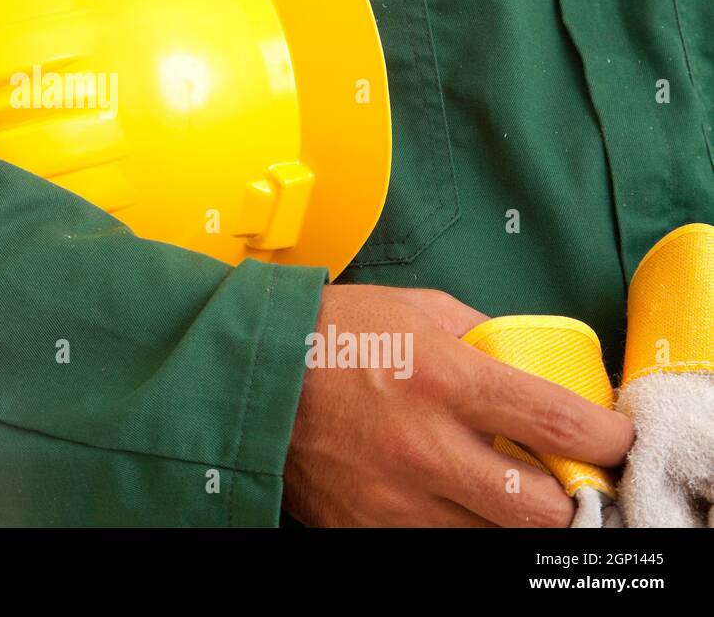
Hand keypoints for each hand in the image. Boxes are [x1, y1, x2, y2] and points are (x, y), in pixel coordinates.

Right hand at [282, 284, 634, 526]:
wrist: (243, 373)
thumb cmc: (327, 331)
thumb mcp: (413, 308)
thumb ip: (479, 335)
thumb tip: (527, 363)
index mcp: (444, 380)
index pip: (557, 426)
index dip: (605, 440)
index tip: (609, 440)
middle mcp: (425, 447)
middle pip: (541, 510)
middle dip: (567, 497)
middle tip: (559, 477)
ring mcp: (393, 499)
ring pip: (494, 541)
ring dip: (507, 518)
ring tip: (493, 487)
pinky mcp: (363, 529)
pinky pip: (434, 545)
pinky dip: (451, 527)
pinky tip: (440, 497)